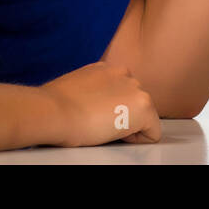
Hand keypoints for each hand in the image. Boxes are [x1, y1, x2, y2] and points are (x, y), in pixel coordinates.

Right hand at [38, 61, 162, 145]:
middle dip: (124, 116)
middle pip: (135, 103)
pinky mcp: (144, 107)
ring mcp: (136, 89)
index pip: (122, 92)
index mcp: (108, 69)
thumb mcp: (78, 87)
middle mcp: (125, 74)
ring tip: (105, 128)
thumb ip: (95, 89)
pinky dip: (140, 139)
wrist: (55, 111)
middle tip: (100, 124)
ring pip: (145, 116)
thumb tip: (95, 102)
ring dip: (131, 125)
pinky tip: (118, 136)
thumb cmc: (56, 105)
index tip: (96, 116)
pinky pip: (153, 132)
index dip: (112, 110)